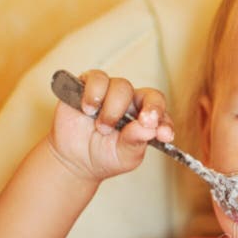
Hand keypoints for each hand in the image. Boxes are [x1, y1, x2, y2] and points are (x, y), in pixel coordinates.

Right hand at [47, 69, 174, 181]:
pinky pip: (97, 78)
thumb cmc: (104, 156)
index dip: (164, 119)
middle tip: (142, 123)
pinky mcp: (87, 85)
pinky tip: (87, 110)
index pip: (161, 111)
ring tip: (102, 127)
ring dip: (113, 109)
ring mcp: (110, 92)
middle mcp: (131, 102)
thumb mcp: (124, 156)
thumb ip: (136, 142)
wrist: (73, 159)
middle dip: (149, 109)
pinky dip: (94, 94)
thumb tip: (149, 129)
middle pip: (149, 94)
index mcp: (145, 118)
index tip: (164, 134)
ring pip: (122, 86)